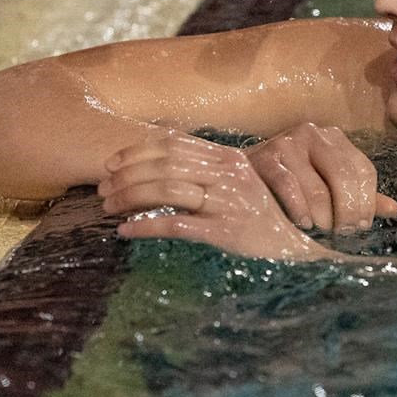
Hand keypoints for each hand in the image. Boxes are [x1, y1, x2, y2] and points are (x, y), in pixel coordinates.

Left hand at [100, 133, 332, 261]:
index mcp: (230, 159)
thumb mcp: (239, 185)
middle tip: (103, 188)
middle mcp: (229, 174)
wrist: (293, 252)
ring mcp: (228, 202)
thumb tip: (158, 167)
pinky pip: (174, 224)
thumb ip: (207, 171)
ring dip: (129, 197)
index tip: (111, 163)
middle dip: (126, 174)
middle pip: (165, 164)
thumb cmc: (261, 220)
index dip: (137, 150)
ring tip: (109, 208)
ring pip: (165, 189)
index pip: (174, 144)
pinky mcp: (224, 232)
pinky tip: (126, 231)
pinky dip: (145, 226)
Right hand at [245, 124, 396, 233]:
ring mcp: (288, 143)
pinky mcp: (265, 156)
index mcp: (335, 139)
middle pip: (343, 177)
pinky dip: (299, 208)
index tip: (361, 226)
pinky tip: (303, 223)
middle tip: (344, 234)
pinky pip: (288, 185)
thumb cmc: (293, 184)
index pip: (363, 170)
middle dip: (347, 211)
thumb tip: (396, 210)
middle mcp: (314, 134)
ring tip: (322, 231)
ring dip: (323, 215)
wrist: (242, 175)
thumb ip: (360, 197)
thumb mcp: (328, 185)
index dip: (367, 202)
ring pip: (316, 186)